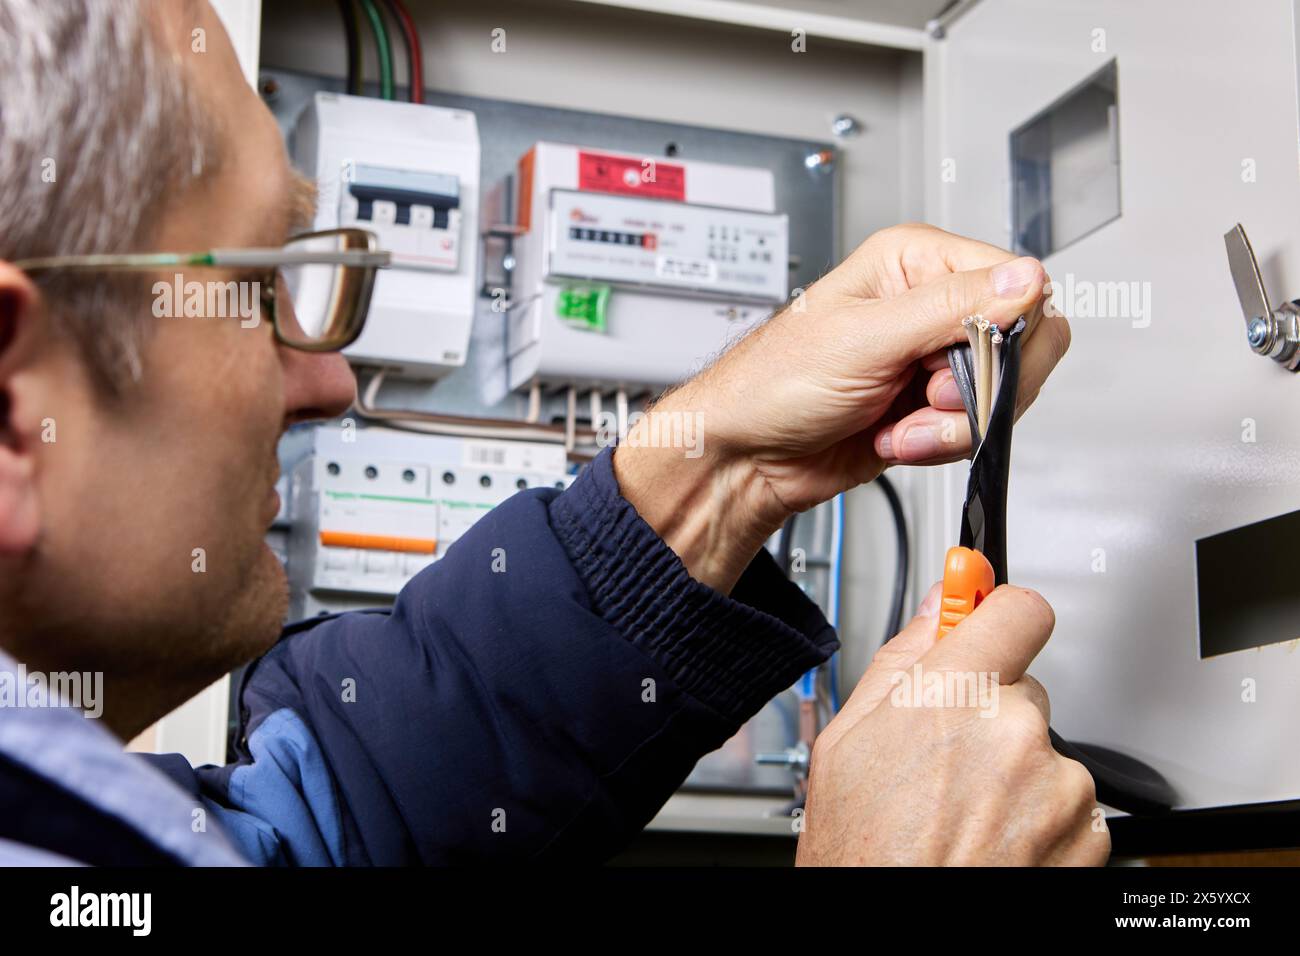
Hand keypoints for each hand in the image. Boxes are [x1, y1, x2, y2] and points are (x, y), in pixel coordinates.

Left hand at [614, 223, 1069, 591]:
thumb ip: (949, 307)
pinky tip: (896, 438)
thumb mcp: (864, 339)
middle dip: (977, 387)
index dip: (1003, 330)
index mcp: (915, 262)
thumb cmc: (774, 384)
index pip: (1015, 282)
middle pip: (1022, 341)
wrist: (749, 456)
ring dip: (954, 425)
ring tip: (900, 423)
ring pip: (1005, 391)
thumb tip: (1026, 278)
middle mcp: (932, 305)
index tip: (962, 362)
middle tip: (925, 396)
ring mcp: (935, 359)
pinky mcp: (934, 407)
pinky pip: (978, 428)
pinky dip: (941, 444)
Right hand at [795, 585, 1109, 865]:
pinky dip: (1039, 817)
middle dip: (990, 711)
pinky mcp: (1088, 833)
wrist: (893, 929)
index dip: (1000, 612)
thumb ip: (903, 656)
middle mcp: (1017, 730)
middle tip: (943, 759)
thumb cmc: (862, 850)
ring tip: (958, 813)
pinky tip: (989, 841)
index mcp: (954, 693)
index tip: (989, 618)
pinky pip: (1069, 800)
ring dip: (1014, 771)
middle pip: (1023, 685)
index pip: (1019, 606)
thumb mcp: (848, 737)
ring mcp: (1059, 785)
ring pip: (1044, 747)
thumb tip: (937, 606)